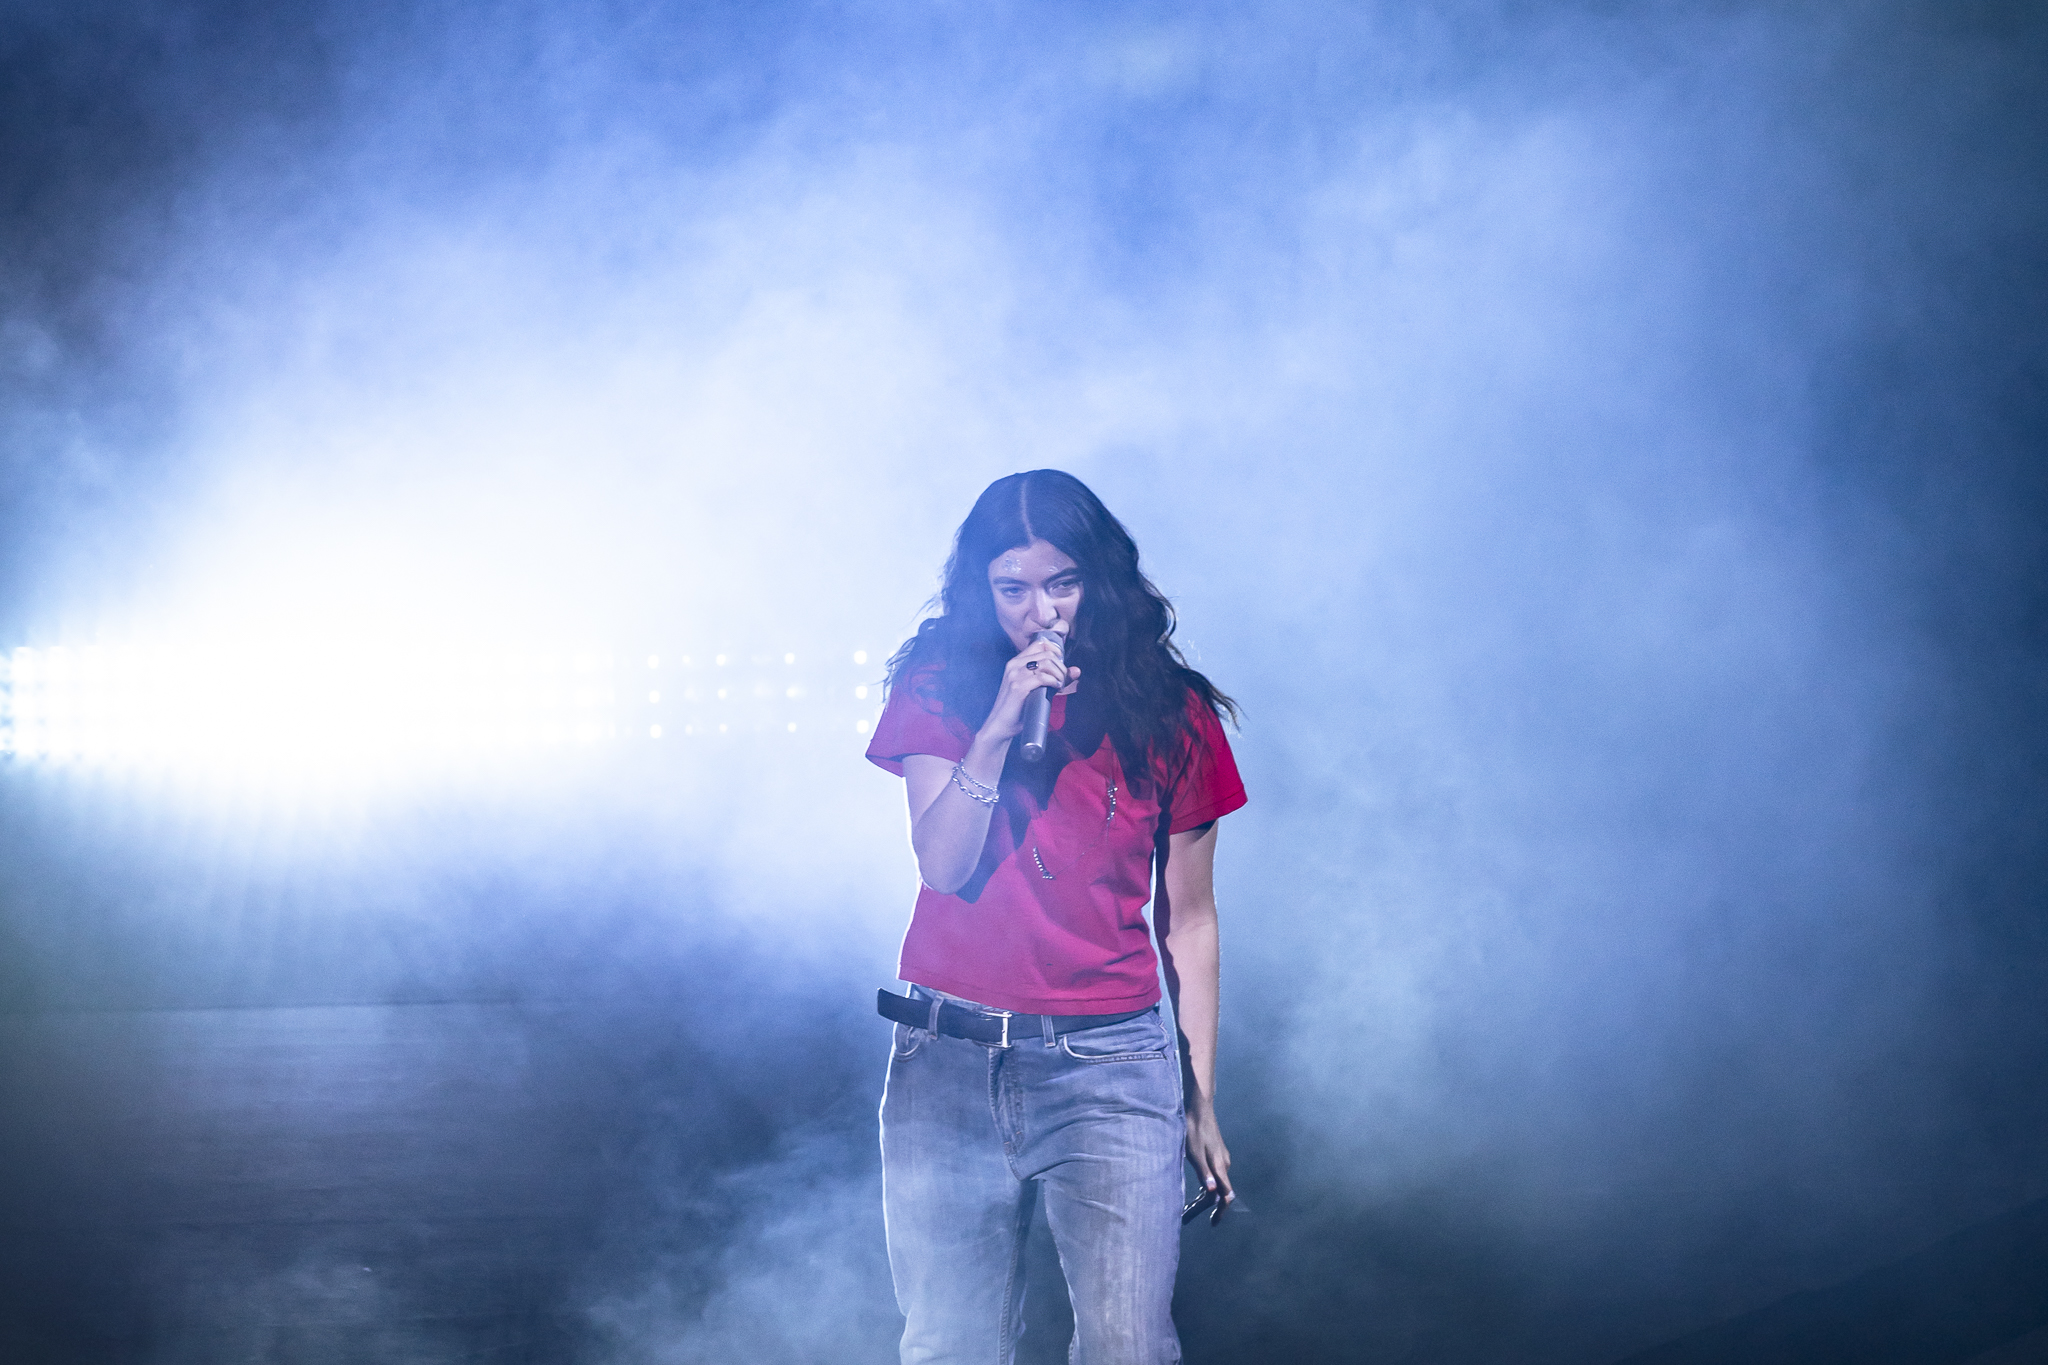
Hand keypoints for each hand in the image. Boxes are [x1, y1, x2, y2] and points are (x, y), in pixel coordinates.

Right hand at [977, 629, 1078, 743]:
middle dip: (1061, 667)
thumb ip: (1054, 677)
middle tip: (1062, 681)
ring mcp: (1015, 675)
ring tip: (1059, 685)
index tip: (1061, 667)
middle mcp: (1014, 665)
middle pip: (1047, 654)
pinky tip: (1056, 688)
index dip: (1056, 652)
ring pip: (1046, 663)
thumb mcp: (1037, 689)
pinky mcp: (1018, 687)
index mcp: (1015, 662)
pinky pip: (1042, 678)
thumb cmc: (1019, 708)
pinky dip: (1053, 682)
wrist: (1001, 725)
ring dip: (1059, 674)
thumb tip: (1077, 670)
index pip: (1040, 644)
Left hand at [1185, 1103, 1232, 1221]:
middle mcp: (1224, 1164)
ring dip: (1204, 1197)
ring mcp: (1221, 1159)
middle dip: (1205, 1207)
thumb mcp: (1194, 1152)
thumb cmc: (1193, 1128)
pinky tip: (1197, 1189)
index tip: (1213, 1224)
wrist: (1199, 1107)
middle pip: (1219, 1192)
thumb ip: (1203, 1172)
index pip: (1225, 1195)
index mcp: (1220, 1166)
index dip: (1221, 1211)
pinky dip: (1206, 1186)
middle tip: (1187, 1216)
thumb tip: (1212, 1192)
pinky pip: (1214, 1175)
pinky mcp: (1216, 1154)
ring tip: (1188, 1207)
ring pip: (1216, 1184)